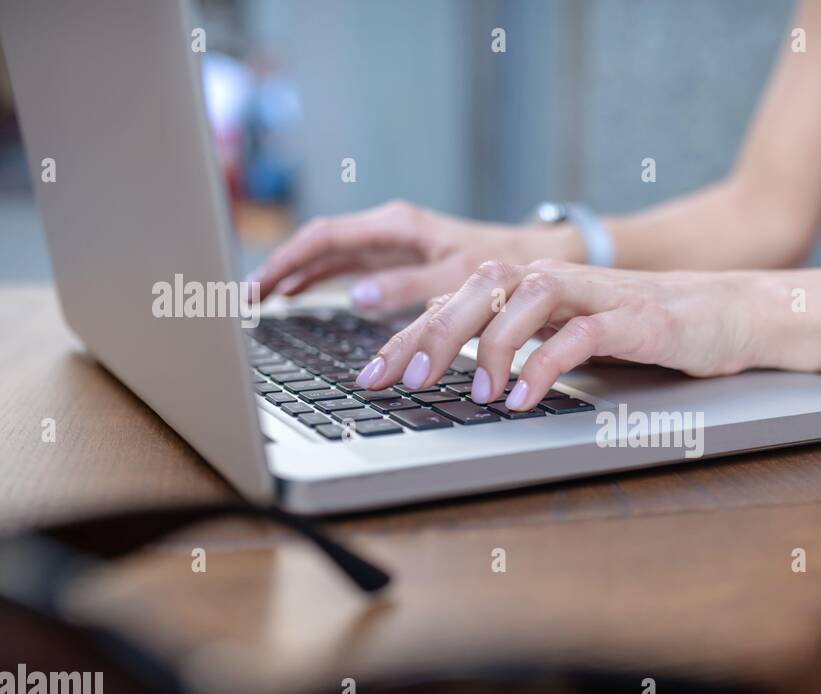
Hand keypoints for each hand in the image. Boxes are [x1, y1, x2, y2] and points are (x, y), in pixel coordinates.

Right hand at [251, 200, 580, 313]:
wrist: (535, 260)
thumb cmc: (504, 264)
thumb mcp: (458, 276)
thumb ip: (409, 287)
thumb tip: (357, 297)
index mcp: (396, 226)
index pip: (324, 238)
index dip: (286, 262)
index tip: (259, 288)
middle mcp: (388, 231)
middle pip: (317, 245)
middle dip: (278, 270)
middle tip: (245, 301)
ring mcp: (390, 245)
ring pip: (328, 257)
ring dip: (294, 276)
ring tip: (261, 302)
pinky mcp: (397, 261)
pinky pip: (346, 268)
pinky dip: (319, 281)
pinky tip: (299, 297)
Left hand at [353, 259, 758, 410]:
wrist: (730, 311)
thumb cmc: (650, 327)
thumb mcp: (574, 335)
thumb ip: (526, 343)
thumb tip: (466, 371)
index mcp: (535, 286)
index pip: (457, 300)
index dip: (407, 335)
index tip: (369, 377)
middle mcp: (556, 280)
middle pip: (476, 288)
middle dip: (428, 333)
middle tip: (395, 380)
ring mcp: (596, 294)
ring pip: (522, 297)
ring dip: (487, 345)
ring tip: (467, 392)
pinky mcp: (635, 316)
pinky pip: (581, 334)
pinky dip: (547, 363)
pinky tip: (525, 397)